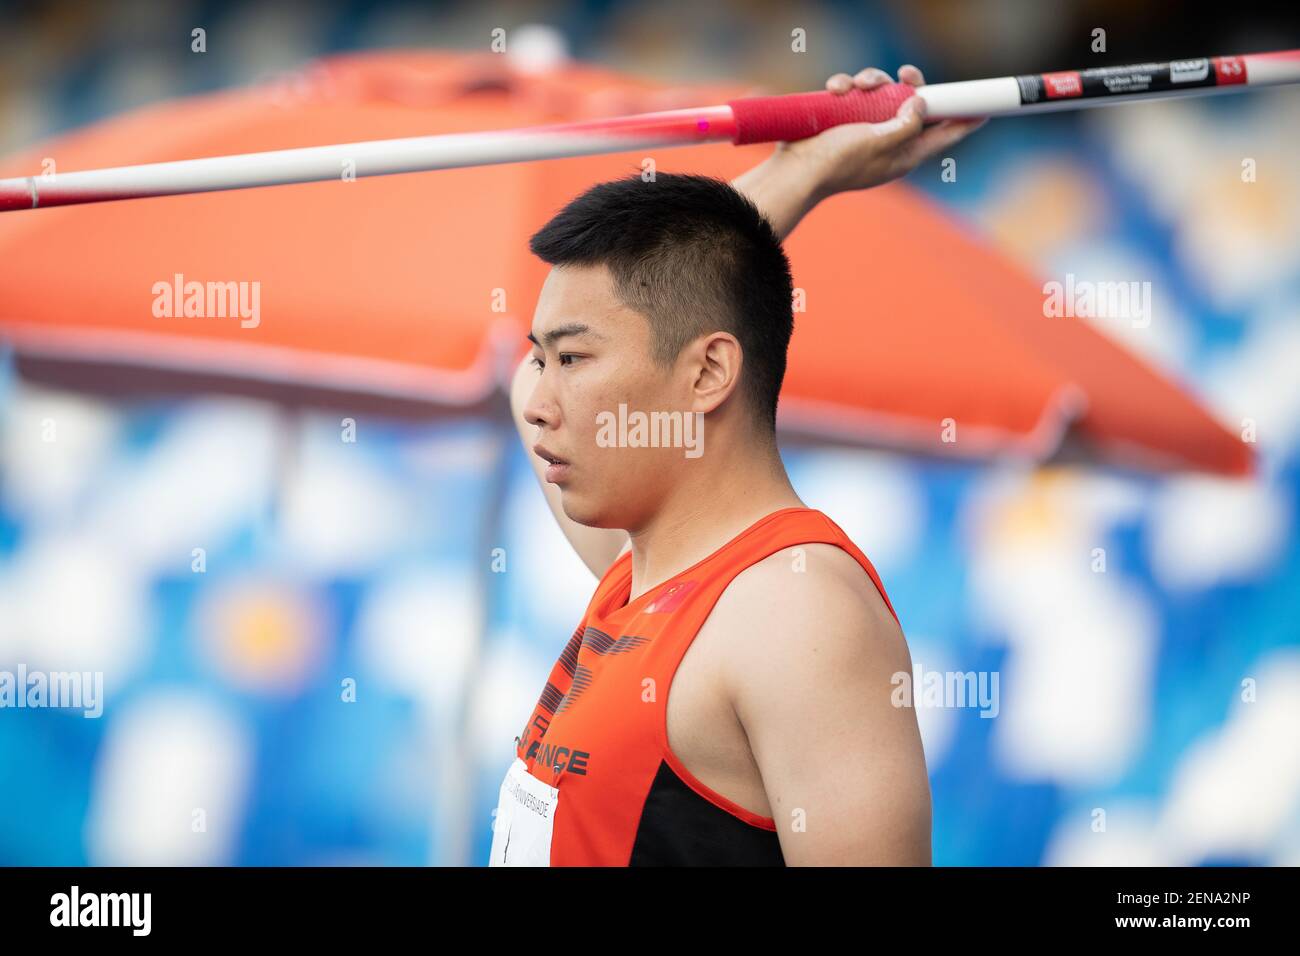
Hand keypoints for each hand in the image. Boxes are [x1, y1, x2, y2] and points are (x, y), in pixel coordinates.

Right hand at [777, 65, 986, 198]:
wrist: (795, 171)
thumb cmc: (837, 162)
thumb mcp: (881, 142)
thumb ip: (908, 123)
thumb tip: (920, 101)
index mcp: (904, 155)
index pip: (943, 137)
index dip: (965, 121)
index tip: (985, 110)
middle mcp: (888, 141)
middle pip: (913, 106)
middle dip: (910, 85)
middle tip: (906, 73)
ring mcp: (864, 129)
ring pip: (882, 93)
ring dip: (871, 81)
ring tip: (856, 86)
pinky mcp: (842, 119)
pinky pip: (854, 95)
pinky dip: (845, 87)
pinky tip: (836, 90)